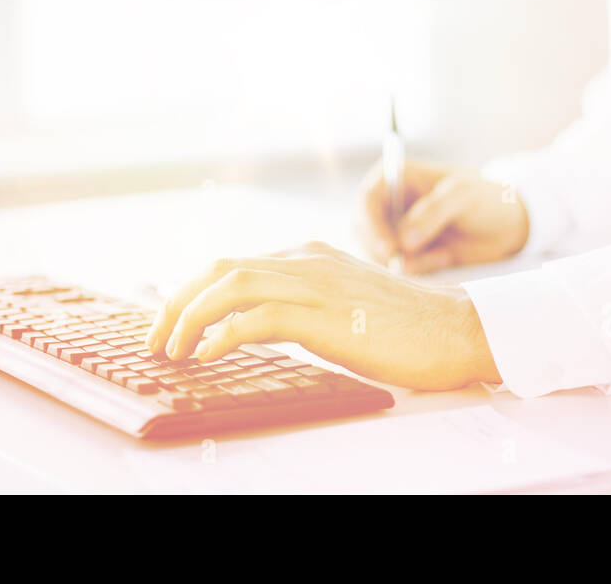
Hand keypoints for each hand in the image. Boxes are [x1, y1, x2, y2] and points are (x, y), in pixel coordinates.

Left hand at [143, 241, 501, 390]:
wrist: (457, 330)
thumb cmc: (407, 326)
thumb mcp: (346, 304)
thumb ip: (307, 303)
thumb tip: (262, 326)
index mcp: (309, 255)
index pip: (234, 264)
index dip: (193, 292)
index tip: (169, 322)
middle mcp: (306, 260)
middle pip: (220, 268)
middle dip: (177, 302)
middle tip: (153, 339)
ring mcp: (315, 283)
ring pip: (230, 285)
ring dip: (189, 317)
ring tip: (170, 350)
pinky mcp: (325, 315)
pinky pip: (257, 318)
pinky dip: (222, 335)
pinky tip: (206, 356)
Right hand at [356, 160, 528, 273]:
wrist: (507, 227)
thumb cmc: (484, 199)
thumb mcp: (462, 196)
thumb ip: (432, 213)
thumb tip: (402, 241)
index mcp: (396, 177)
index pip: (367, 200)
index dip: (371, 225)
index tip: (389, 249)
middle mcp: (389, 203)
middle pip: (363, 230)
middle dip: (384, 250)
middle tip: (410, 262)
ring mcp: (396, 230)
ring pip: (378, 253)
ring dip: (406, 262)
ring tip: (444, 255)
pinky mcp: (406, 253)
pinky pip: (396, 268)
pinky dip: (417, 270)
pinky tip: (445, 258)